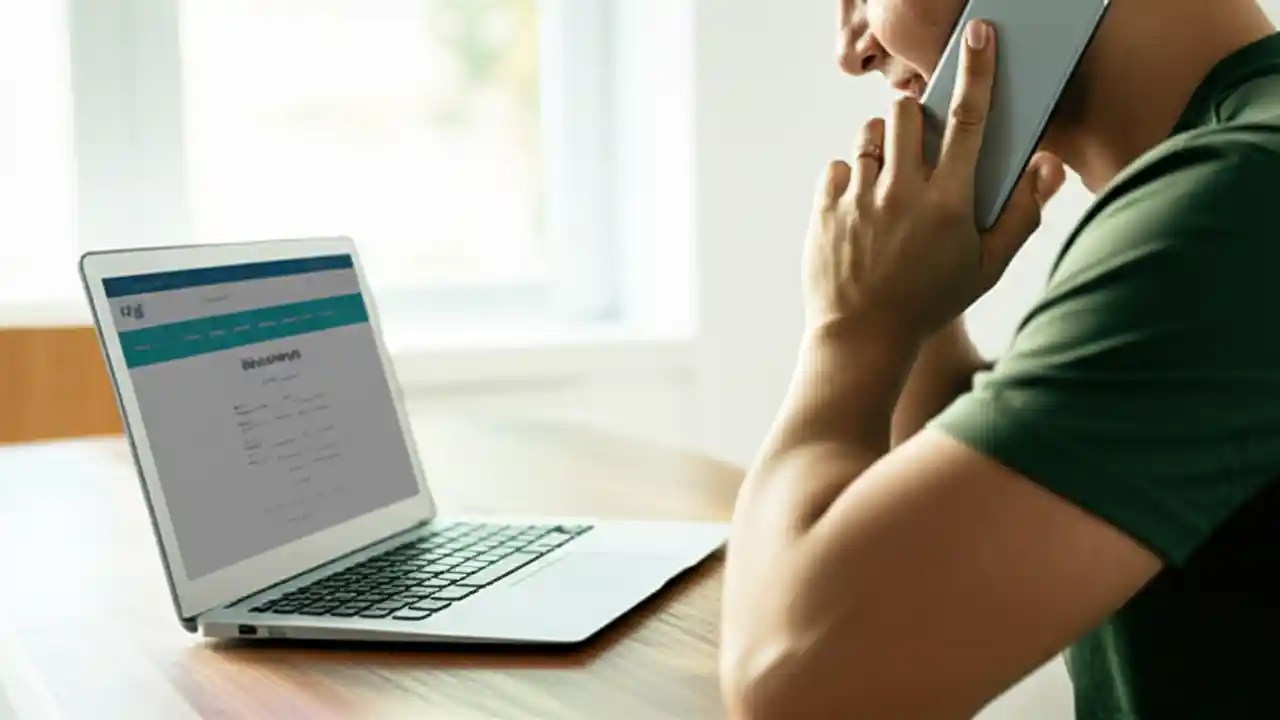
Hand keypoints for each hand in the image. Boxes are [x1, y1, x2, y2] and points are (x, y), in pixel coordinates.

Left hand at [803, 19, 1065, 343]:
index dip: (977, 70)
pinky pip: (838, 167)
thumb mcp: (988, 267)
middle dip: (912, 115)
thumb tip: (1049, 165)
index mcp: (949, 200)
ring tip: (889, 182)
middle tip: (917, 146)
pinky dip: (849, 179)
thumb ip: (1023, 214)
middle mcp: (902, 191)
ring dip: (881, 146)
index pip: (970, 118)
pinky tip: (860, 209)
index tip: (979, 35)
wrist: (863, 338)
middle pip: (904, 112)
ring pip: (868, 135)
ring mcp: (859, 198)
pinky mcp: (825, 208)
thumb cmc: (931, 302)